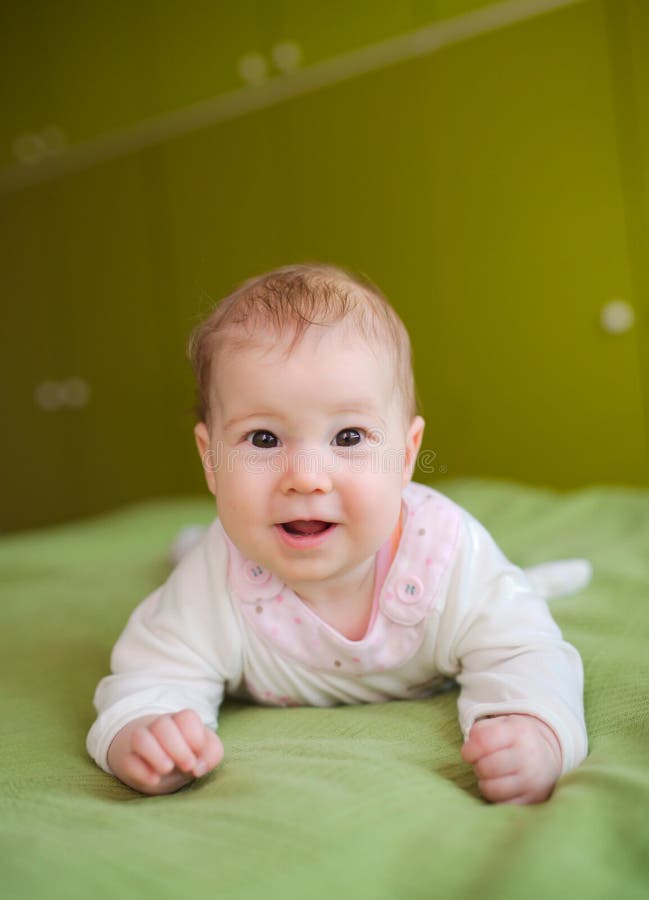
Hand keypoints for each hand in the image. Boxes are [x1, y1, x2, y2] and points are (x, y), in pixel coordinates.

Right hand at [107, 708, 223, 794]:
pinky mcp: (127, 760)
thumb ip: (212, 754)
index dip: (195, 735)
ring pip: (141, 737)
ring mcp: (140, 742)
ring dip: (156, 754)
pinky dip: (141, 770)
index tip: (198, 754)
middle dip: (178, 747)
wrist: (150, 762)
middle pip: (163, 725)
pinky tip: (154, 780)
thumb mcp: (202, 753)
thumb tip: (200, 767)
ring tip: (167, 769)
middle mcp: (158, 727)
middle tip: (188, 766)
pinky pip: (128, 760)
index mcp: (179, 722)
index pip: (186, 717)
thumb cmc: (182, 755)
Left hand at [461, 714, 561, 804]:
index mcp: (519, 731)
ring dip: (485, 783)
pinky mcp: (533, 801)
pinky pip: (501, 804)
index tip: (468, 753)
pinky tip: (502, 787)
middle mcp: (529, 756)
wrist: (546, 758)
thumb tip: (468, 753)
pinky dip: (496, 797)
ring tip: (492, 775)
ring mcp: (533, 781)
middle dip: (478, 766)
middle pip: (485, 767)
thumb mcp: (501, 725)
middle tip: (483, 763)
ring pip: (491, 789)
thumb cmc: (515, 740)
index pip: (483, 741)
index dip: (469, 749)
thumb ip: (480, 732)